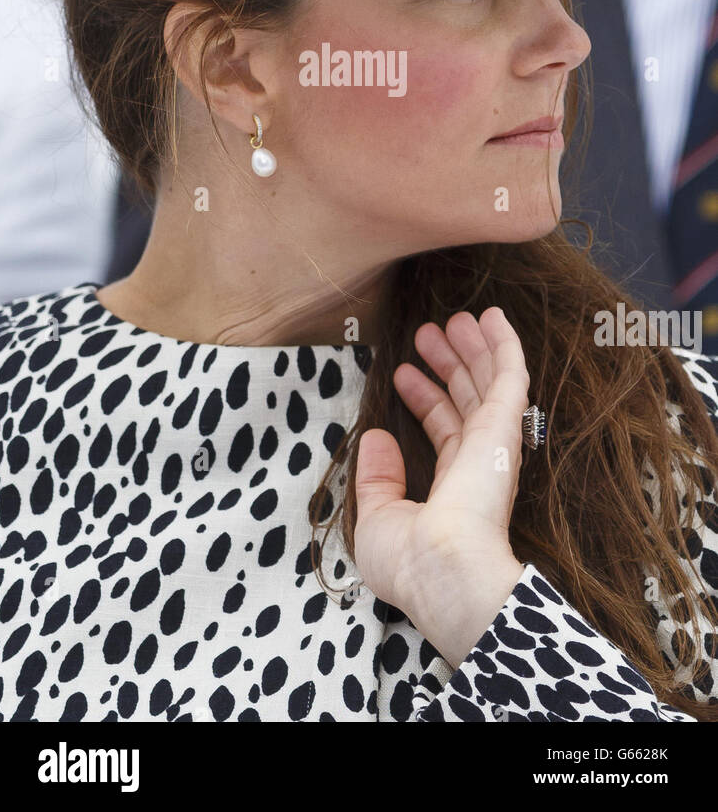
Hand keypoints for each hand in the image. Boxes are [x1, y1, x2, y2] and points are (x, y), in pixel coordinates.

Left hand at [353, 307, 528, 667]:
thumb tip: (376, 437)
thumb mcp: (376, 519)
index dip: (424, 398)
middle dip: (450, 364)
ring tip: (456, 318)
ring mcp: (493, 443)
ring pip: (489, 381)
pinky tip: (494, 318)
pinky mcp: (504, 426)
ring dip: (473, 348)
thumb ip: (377, 477)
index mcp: (454, 491)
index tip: (404, 372)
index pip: (443, 431)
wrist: (443, 568)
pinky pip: (510, 375)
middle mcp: (478, 464)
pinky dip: (505, 344)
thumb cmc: (410, 560)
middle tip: (430, 333)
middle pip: (468, 400)